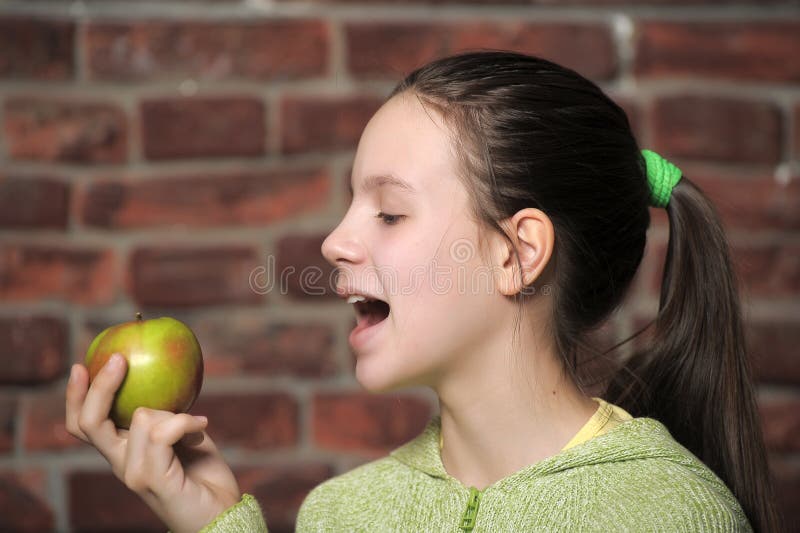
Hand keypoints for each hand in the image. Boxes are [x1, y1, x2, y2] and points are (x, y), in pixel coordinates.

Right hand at [66, 354, 241, 532]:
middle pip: (90, 422)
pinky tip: (202, 426)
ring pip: (140, 417)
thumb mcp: (182, 436)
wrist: (223, 514)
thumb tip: (164, 377)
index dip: (75, 397)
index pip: (84, 426)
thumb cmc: (204, 475)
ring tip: (196, 424)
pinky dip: (187, 421)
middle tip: (119, 359)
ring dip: (175, 412)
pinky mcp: (154, 479)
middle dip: (100, 386)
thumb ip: (166, 416)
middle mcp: (121, 464)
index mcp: (123, 453)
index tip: (82, 364)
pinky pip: (164, 431)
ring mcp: (134, 474)